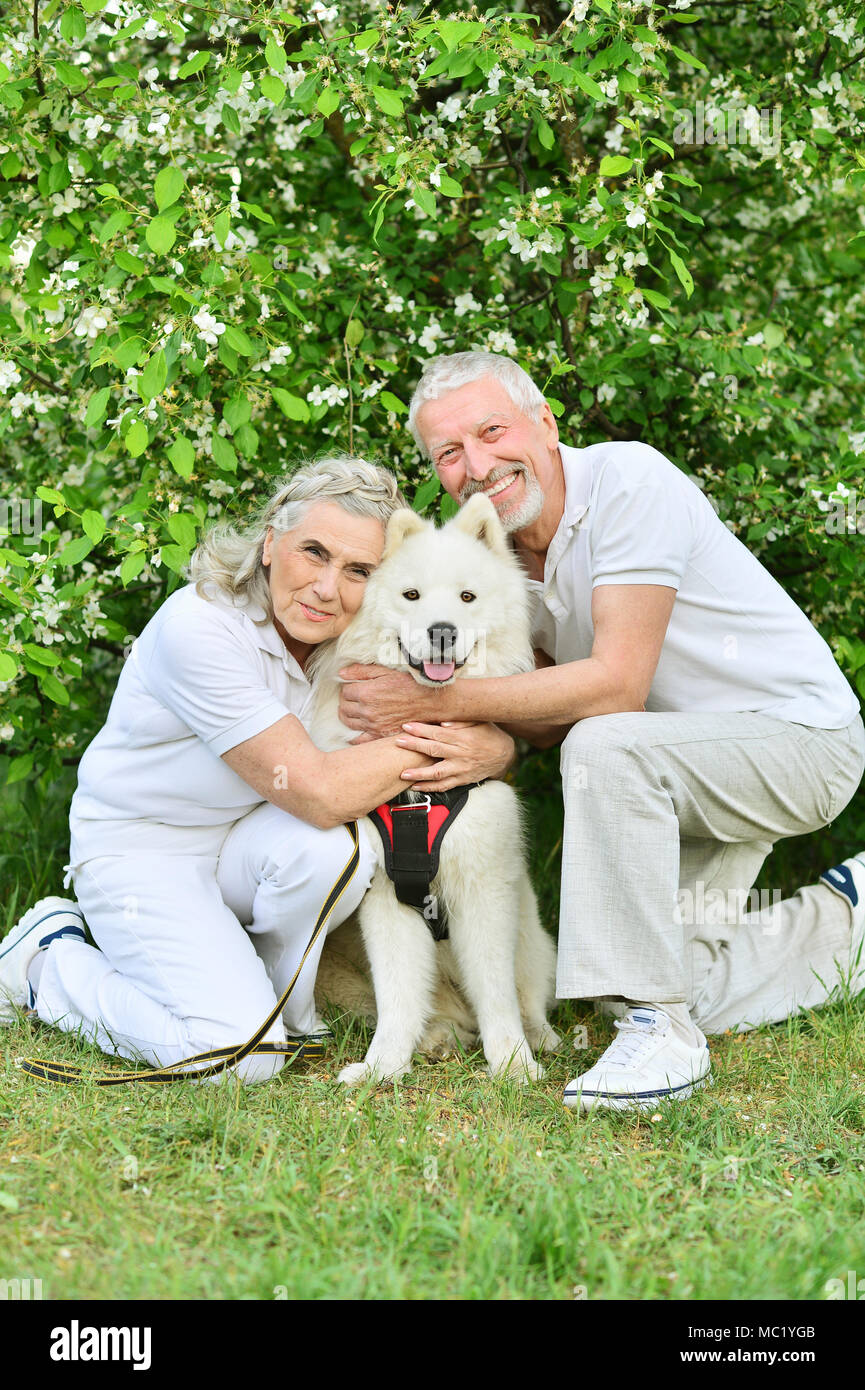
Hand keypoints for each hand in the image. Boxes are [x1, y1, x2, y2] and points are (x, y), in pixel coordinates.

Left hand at [338, 663, 439, 736]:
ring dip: (348, 715)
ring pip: (348, 722)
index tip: (353, 687)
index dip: (348, 688)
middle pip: (344, 707)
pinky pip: (359, 739)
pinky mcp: (381, 735)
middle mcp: (367, 711)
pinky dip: (354, 736)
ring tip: (355, 710)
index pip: (344, 692)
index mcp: (366, 693)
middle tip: (353, 698)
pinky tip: (356, 730)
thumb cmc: (410, 683)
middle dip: (346, 701)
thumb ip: (361, 671)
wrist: (430, 701)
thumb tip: (341, 673)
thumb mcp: (385, 671)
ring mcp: (373, 725)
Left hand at [394, 721, 515, 791]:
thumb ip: (460, 721)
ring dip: (419, 774)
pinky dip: (429, 788)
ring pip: (437, 773)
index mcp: (463, 738)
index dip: (421, 730)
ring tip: (403, 773)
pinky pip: (444, 786)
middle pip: (434, 750)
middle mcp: (461, 754)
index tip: (406, 726)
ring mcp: (461, 769)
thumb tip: (442, 721)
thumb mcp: (478, 722)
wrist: (504, 755)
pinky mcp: (462, 780)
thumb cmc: (488, 734)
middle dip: (414, 746)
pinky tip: (415, 786)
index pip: (438, 733)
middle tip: (398, 742)